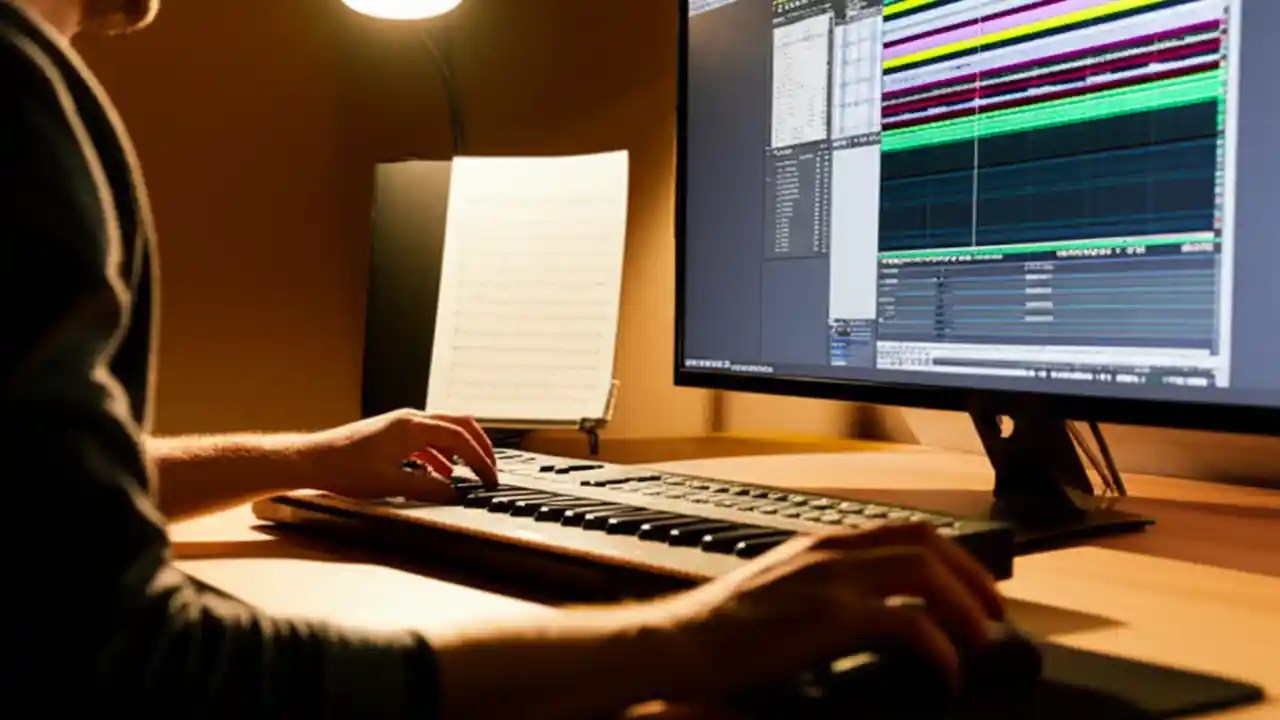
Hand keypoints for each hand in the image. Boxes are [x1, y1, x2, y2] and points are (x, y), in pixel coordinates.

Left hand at [308, 409, 497, 501]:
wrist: (313, 460)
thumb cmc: (345, 468)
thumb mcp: (392, 484)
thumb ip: (428, 487)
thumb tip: (454, 493)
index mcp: (413, 426)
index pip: (461, 437)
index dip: (481, 458)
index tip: (490, 478)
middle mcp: (410, 419)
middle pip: (459, 424)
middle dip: (479, 446)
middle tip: (490, 468)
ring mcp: (401, 423)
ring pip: (443, 429)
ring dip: (460, 449)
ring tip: (470, 472)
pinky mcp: (392, 432)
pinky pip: (427, 437)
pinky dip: (441, 452)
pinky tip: (440, 472)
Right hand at [650, 522, 1005, 700]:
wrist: (680, 642)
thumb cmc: (721, 627)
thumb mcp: (781, 590)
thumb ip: (823, 585)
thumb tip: (866, 606)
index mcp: (822, 544)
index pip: (905, 529)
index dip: (952, 554)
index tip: (974, 584)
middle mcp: (830, 551)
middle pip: (925, 542)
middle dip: (971, 575)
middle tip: (994, 613)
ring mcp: (830, 580)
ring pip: (925, 573)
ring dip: (964, 607)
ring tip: (981, 640)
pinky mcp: (828, 618)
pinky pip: (906, 624)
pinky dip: (938, 647)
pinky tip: (944, 671)